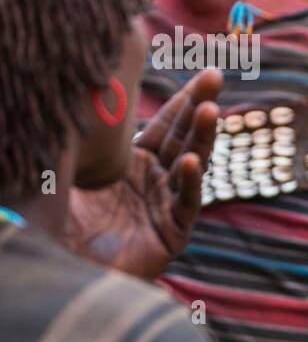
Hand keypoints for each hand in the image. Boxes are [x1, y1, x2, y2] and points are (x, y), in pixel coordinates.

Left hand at [65, 69, 221, 278]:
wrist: (60, 268)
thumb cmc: (58, 219)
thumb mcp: (71, 169)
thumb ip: (90, 140)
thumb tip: (93, 92)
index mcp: (134, 162)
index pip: (165, 124)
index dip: (184, 98)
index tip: (204, 72)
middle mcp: (155, 179)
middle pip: (183, 136)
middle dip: (200, 106)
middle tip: (215, 77)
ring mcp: (166, 204)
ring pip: (191, 163)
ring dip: (202, 137)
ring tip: (209, 111)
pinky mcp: (173, 232)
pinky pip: (185, 202)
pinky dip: (188, 182)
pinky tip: (189, 162)